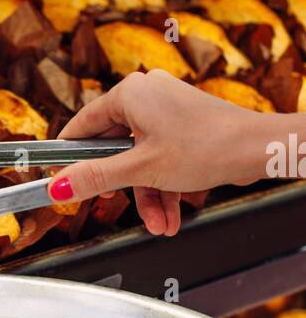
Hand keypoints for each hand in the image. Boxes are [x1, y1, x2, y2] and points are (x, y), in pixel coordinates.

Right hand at [48, 70, 283, 236]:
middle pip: (115, 148)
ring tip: (157, 223)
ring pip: (141, 160)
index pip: (83, 126)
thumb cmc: (206, 146)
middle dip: (122, 188)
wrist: (257, 149)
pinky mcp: (185, 126)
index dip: (71, 156)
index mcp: (130, 93)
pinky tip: (169, 215)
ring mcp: (168, 110)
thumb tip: (60, 185)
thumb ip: (95, 177)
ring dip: (147, 196)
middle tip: (112, 205)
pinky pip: (161, 158)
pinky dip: (164, 187)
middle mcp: (147, 95)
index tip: (60, 178)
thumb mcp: (140, 169)